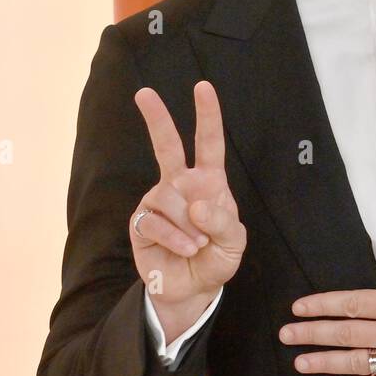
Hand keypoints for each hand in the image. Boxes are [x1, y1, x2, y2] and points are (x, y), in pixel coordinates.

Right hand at [130, 80, 246, 309]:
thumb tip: (196, 205)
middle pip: (167, 146)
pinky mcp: (141, 222)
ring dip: (188, 226)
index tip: (203, 87)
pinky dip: (175, 239)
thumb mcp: (234, 242)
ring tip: (198, 243)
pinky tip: (185, 249)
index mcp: (209, 182)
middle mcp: (181, 185)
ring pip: (168, 198)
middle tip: (144, 92)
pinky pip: (156, 222)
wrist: (193, 288)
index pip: (209, 144)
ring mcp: (158, 201)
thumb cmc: (216, 258)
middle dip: (157, 119)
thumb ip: (222, 221)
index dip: (208, 116)